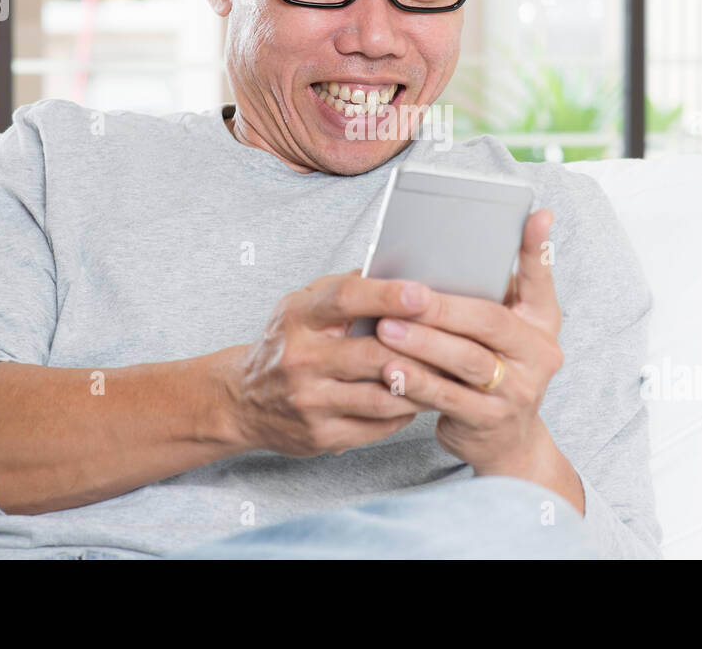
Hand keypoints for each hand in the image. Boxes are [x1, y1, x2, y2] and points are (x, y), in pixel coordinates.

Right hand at [226, 269, 442, 457]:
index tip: (423, 293)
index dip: (387, 296)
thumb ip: (345, 287)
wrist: (242, 399)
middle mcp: (301, 360)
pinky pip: (378, 426)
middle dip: (422, 349)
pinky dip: (406, 412)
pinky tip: (422, 399)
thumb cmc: (286, 343)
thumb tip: (399, 265)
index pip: (345, 300)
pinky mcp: (320, 435)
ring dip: (423, 386)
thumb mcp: (303, 304)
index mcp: (299, 317)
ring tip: (451, 375)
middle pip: (374, 353)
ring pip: (383, 395)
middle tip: (459, 344)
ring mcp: (310, 401)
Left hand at [374, 209, 564, 475]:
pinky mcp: (491, 420)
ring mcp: (518, 390)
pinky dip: (417, 383)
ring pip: (466, 360)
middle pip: (488, 322)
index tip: (536, 214)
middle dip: (442, 308)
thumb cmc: (493, 369)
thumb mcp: (502, 332)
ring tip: (385, 331)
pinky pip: (449, 398)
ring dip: (422, 344)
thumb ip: (486, 295)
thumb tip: (450, 248)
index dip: (537, 248)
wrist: (507, 442)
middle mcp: (539, 354)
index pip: (541, 280)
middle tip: (403, 295)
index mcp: (541, 322)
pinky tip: (390, 371)